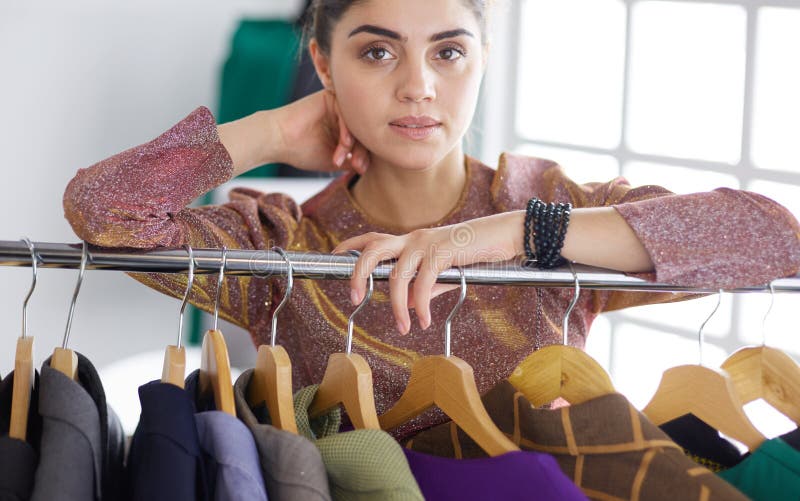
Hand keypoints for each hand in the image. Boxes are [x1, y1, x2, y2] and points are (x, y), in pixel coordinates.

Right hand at [273, 89, 369, 174]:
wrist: (277, 141)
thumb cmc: (301, 151)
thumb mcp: (333, 160)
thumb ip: (352, 160)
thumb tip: (371, 166)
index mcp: (343, 127)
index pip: (363, 139)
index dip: (365, 156)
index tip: (360, 170)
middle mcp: (342, 114)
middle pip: (363, 131)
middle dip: (361, 152)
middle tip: (357, 167)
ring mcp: (337, 105)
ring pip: (356, 124)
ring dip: (352, 145)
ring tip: (341, 159)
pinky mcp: (330, 97)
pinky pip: (346, 114)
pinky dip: (346, 131)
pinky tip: (342, 145)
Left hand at [331, 211, 525, 334]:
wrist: (505, 235)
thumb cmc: (475, 253)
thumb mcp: (445, 272)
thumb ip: (425, 286)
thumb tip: (411, 305)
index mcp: (410, 240)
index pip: (372, 238)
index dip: (349, 246)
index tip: (333, 257)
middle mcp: (413, 237)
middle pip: (372, 249)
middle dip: (358, 273)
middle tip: (355, 298)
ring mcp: (427, 243)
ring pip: (397, 274)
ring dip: (396, 305)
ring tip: (403, 327)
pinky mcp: (443, 251)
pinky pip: (423, 282)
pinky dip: (421, 305)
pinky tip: (425, 320)